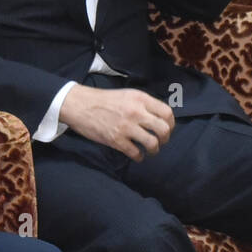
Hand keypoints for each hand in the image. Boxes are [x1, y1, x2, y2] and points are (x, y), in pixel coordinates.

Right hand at [59, 85, 173, 160]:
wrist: (81, 105)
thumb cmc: (105, 100)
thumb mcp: (129, 94)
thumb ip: (145, 104)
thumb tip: (159, 117)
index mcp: (141, 99)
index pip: (167, 113)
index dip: (171, 123)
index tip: (168, 128)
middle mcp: (136, 112)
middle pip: (163, 129)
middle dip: (166, 138)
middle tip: (162, 141)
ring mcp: (126, 127)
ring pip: (152, 143)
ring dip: (154, 150)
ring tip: (152, 151)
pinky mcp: (115, 140)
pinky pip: (135, 153)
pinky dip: (139, 157)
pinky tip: (138, 156)